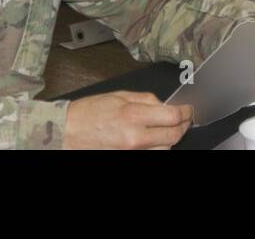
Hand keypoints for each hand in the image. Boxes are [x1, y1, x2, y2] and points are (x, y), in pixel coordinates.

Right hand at [63, 91, 192, 149]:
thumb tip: (163, 104)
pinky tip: (154, 140)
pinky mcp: (127, 159)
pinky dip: (156, 148)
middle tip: (184, 120)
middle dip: (182, 127)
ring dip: (170, 139)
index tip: (188, 110)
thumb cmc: (88, 112)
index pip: (173, 116)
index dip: (186, 112)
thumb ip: (145, 99)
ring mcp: (131, 153)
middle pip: (173, 136)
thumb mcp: (119, 95)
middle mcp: (135, 138)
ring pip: (164, 149)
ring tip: (168, 130)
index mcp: (134, 115)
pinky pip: (150, 155)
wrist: (66, 132)